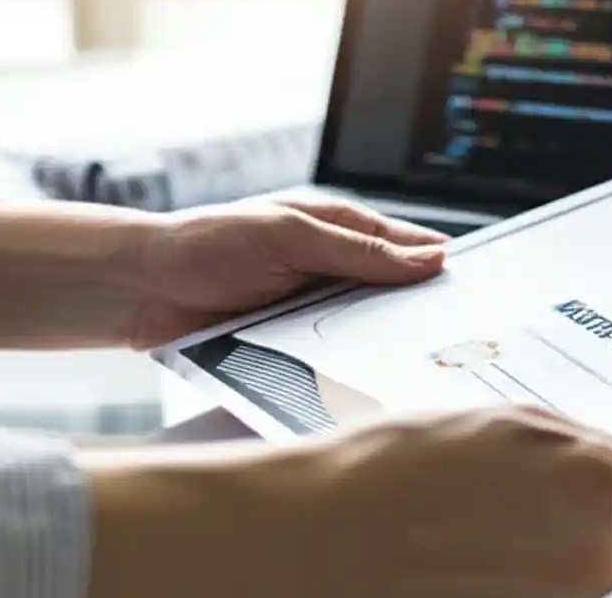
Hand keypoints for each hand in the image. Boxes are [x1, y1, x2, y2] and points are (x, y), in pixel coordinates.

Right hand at [82, 407, 611, 597]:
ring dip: (600, 551)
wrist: (316, 541)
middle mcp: (599, 559)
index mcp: (605, 487)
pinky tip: (504, 548)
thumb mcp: (516, 426)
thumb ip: (611, 450)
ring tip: (526, 515)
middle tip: (587, 494)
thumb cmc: (395, 469)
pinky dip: (556, 577)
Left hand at [130, 196, 447, 346]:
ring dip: (383, 346)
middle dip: (419, 314)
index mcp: (337, 227)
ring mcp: (311, 309)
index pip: (406, 246)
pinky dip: (347, 369)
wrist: (138, 291)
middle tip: (457, 340)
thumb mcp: (291, 236)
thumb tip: (430, 258)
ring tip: (420, 367)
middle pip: (393, 294)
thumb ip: (359, 251)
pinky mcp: (290, 346)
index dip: (439, 266)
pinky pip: (331, 360)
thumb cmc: (207, 245)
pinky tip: (367, 384)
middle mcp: (330, 268)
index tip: (474, 293)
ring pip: (365, 332)